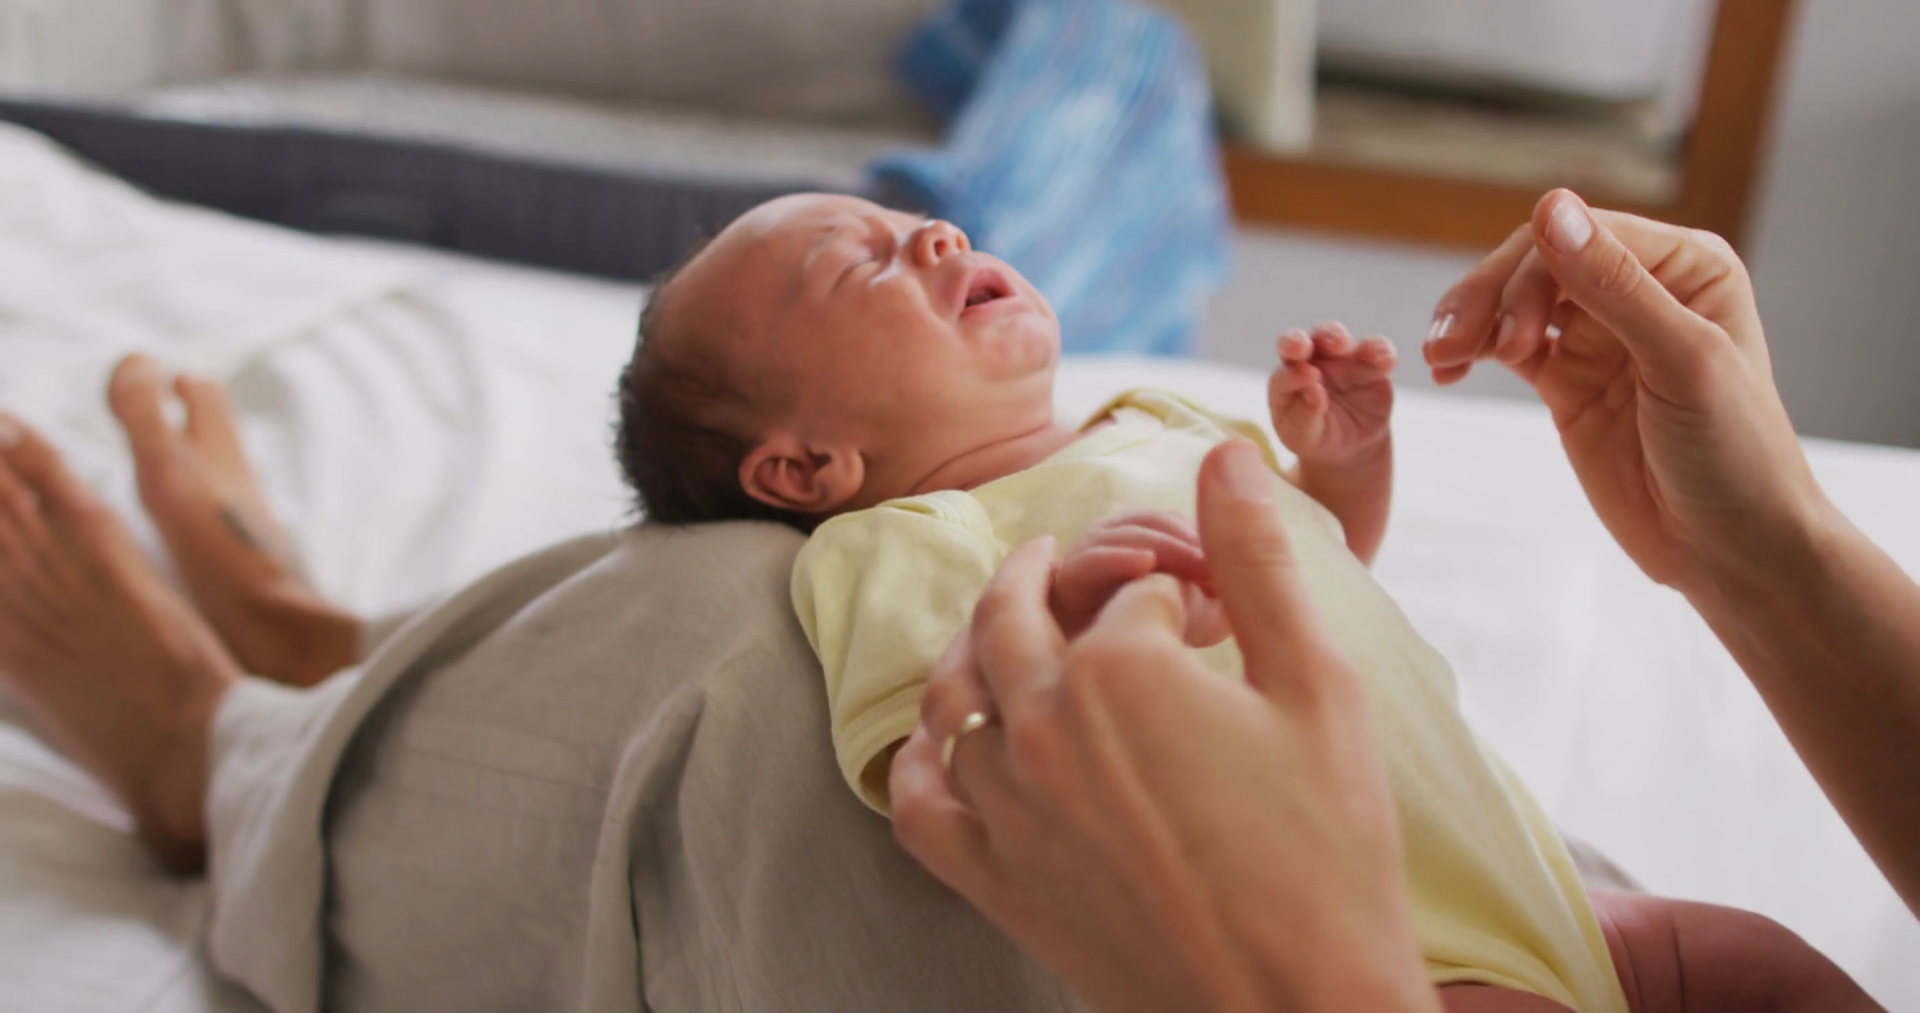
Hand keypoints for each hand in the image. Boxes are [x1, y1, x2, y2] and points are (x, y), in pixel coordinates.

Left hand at [891, 440, 1436, 1012]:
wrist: (1295, 1008)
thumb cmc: (1329, 853)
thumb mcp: (1316, 687)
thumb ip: (1256, 560)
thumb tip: (1225, 453)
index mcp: (1121, 668)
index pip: (1129, 593)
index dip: (1172, 592)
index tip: (1209, 615)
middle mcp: (1042, 725)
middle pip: (1016, 618)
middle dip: (1043, 578)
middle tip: (1059, 563)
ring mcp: (1008, 807)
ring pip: (957, 699)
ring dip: (976, 651)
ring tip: (1002, 633)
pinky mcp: (995, 881)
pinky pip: (920, 806)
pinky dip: (920, 762)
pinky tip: (941, 744)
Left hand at [1269, 322, 1397, 466]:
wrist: (1352, 445)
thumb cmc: (1317, 437)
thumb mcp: (1304, 437)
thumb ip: (1304, 416)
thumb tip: (1314, 392)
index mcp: (1287, 380)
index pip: (1284, 372)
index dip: (1293, 374)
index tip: (1307, 379)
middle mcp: (1309, 362)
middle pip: (1301, 341)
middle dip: (1300, 340)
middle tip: (1304, 346)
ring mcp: (1340, 359)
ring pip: (1335, 337)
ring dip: (1337, 337)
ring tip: (1342, 346)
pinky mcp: (1371, 364)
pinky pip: (1377, 350)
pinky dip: (1381, 351)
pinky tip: (1386, 360)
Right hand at [1423, 189, 1831, 596]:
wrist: (1733, 551)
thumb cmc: (1736, 456)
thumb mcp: (1683, 362)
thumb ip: (1616, 286)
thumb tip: (1550, 208)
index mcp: (1687, 267)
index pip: (1586, 235)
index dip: (1534, 271)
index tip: (1505, 335)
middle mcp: (1642, 290)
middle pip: (1539, 262)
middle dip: (1492, 298)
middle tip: (1455, 348)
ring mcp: (1601, 337)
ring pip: (1514, 301)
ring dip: (1471, 321)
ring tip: (1442, 359)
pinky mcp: (1568, 381)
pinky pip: (1505, 346)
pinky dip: (1471, 351)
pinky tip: (1448, 370)